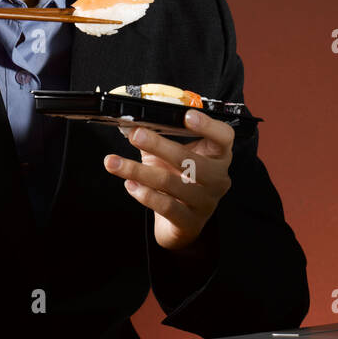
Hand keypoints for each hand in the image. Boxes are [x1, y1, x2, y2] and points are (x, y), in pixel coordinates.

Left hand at [104, 109, 233, 250]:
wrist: (179, 223)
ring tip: (113, 162)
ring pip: (170, 183)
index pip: (224, 137)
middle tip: (135, 135)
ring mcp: (206, 202)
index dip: (208, 125)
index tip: (186, 115)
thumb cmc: (177, 180)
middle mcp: (218, 179)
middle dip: (159, 145)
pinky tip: (129, 184)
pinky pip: (166, 206)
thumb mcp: (169, 155)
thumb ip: (157, 137)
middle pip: (190, 160)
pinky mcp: (190, 222)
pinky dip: (144, 194)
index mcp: (218, 156)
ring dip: (138, 171)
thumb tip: (130, 122)